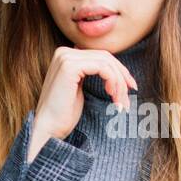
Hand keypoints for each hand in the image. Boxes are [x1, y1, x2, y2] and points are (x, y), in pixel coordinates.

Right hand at [28, 47, 136, 162]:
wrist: (49, 129)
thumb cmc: (64, 113)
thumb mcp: (79, 88)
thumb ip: (89, 72)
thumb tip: (110, 67)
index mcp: (65, 55)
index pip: (100, 55)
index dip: (119, 69)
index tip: (130, 86)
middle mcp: (64, 52)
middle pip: (105, 57)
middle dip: (122, 75)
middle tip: (130, 93)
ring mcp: (65, 58)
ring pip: (106, 62)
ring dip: (119, 82)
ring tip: (120, 101)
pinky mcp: (69, 67)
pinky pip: (102, 68)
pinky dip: (113, 81)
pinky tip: (112, 96)